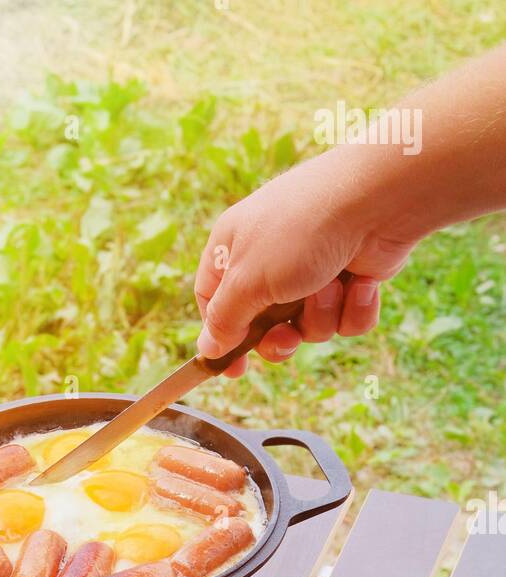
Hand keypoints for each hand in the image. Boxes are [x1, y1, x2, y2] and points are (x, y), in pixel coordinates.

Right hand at [194, 150, 417, 375]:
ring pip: (307, 325)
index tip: (232, 368)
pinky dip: (353, 309)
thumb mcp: (248, 280)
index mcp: (234, 248)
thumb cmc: (301, 231)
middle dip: (279, 338)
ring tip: (331, 286)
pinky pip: (344, 319)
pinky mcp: (352, 279)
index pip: (213, 301)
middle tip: (288, 337)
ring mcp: (314, 268)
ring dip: (320, 316)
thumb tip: (207, 348)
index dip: (220, 337)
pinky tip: (362, 283)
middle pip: (262, 325)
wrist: (378, 199)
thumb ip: (224, 320)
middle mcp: (271, 258)